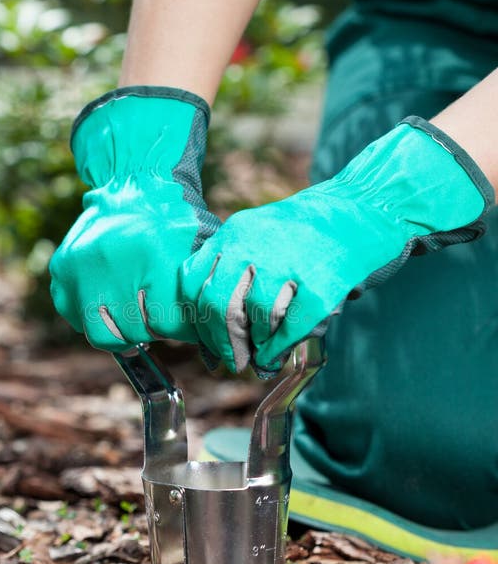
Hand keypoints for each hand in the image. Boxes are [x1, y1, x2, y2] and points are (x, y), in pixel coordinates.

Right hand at [50, 86, 219, 349]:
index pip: (167, 325)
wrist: (138, 183)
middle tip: (157, 319)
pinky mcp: (62, 268)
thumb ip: (201, 294)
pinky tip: (110, 301)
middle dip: (150, 332)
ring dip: (120, 332)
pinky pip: (74, 317)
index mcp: (155, 256)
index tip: (184, 323)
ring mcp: (82, 266)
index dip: (179, 331)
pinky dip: (93, 317)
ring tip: (133, 315)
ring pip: (100, 334)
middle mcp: (114, 262)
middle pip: (133, 333)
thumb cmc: (176, 223)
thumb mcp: (200, 249)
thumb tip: (213, 348)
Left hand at [182, 117, 492, 373]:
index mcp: (236, 230)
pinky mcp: (322, 284)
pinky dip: (279, 348)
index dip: (198, 319)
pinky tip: (275, 356)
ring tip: (258, 355)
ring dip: (254, 346)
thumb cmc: (311, 228)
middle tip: (232, 360)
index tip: (208, 340)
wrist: (368, 204)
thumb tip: (211, 328)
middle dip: (223, 342)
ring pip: (255, 319)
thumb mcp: (262, 231)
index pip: (195, 282)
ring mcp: (291, 263)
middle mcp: (257, 244)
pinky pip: (291, 327)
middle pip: (219, 305)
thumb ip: (235, 267)